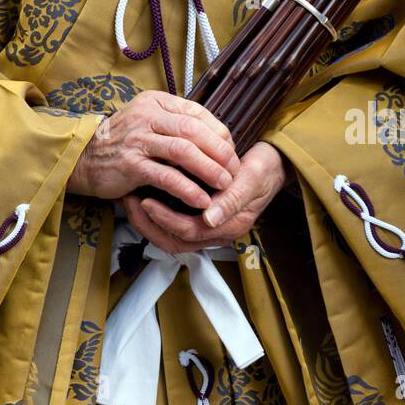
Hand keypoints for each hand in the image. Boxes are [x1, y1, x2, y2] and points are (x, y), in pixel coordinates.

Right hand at [65, 89, 236, 208]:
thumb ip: (175, 124)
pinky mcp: (130, 165)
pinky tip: (201, 199)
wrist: (83, 159)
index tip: (231, 151)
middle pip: (193, 130)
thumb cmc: (122, 142)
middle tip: (234, 169)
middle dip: (219, 151)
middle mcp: (147, 116)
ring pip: (183, 151)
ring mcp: (137, 139)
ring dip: (208, 169)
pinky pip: (166, 176)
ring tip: (224, 184)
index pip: (196, 113)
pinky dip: (187, 188)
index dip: (219, 132)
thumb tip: (215, 138)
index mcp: (155, 102)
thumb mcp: (148, 122)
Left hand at [118, 139, 288, 253]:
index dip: (165, 219)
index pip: (189, 232)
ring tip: (132, 203)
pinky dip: (158, 218)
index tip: (145, 200)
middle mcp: (219, 232)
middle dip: (149, 225)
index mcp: (231, 225)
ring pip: (173, 238)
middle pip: (176, 241)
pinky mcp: (205, 219)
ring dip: (150, 224)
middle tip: (130, 203)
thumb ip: (233, 198)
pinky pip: (177, 227)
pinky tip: (145, 201)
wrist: (275, 163)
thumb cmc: (264, 168)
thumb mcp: (252, 177)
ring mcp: (211, 228)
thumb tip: (210, 219)